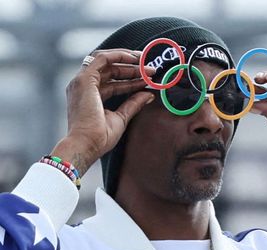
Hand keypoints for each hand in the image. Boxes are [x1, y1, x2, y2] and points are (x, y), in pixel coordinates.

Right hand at [52, 49, 154, 174]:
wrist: (87, 144)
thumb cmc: (100, 137)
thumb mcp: (121, 117)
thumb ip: (133, 104)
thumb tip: (149, 95)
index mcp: (90, 96)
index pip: (112, 82)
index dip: (131, 78)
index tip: (149, 78)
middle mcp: (84, 87)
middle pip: (110, 70)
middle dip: (132, 67)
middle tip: (151, 69)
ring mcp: (82, 81)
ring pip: (105, 61)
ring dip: (126, 59)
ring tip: (145, 61)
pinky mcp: (84, 79)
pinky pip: (102, 58)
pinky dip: (118, 55)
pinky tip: (134, 58)